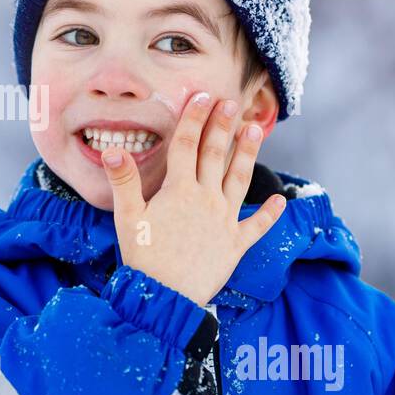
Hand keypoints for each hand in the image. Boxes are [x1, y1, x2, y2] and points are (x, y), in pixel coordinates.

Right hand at [101, 91, 285, 306]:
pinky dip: (269, 214)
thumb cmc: (144, 259)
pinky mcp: (235, 245)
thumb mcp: (128, 219)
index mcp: (179, 192)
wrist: (166, 298)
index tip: (202, 96)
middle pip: (215, 156)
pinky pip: (256, 226)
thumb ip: (124, 182)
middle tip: (230, 103)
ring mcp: (224, 222)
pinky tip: (280, 202)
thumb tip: (114, 151)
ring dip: (248, 154)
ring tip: (256, 130)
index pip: (187, 146)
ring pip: (239, 181)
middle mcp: (206, 200)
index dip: (194, 119)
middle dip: (222, 127)